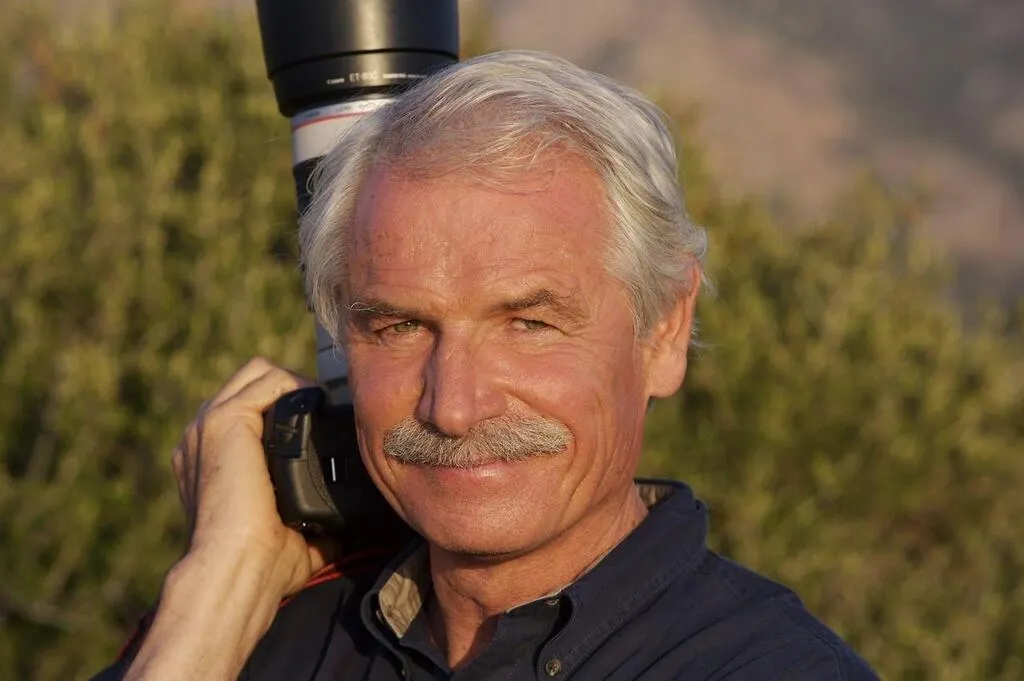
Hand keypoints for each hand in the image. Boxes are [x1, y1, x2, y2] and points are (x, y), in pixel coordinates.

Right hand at [171, 357, 334, 596]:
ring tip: (323, 406)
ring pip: (258, 374)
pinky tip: (316, 405)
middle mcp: (204, 437)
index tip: (321, 424)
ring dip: (296, 383)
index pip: (248, 411)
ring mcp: (209, 425)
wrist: (237, 568)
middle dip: (293, 388)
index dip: (287, 410)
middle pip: (252, 383)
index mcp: (212, 459)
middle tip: (326, 410)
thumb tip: (347, 525)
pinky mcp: (224, 421)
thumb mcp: (292, 533)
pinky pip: (265, 380)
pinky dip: (296, 386)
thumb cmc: (264, 564)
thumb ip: (312, 519)